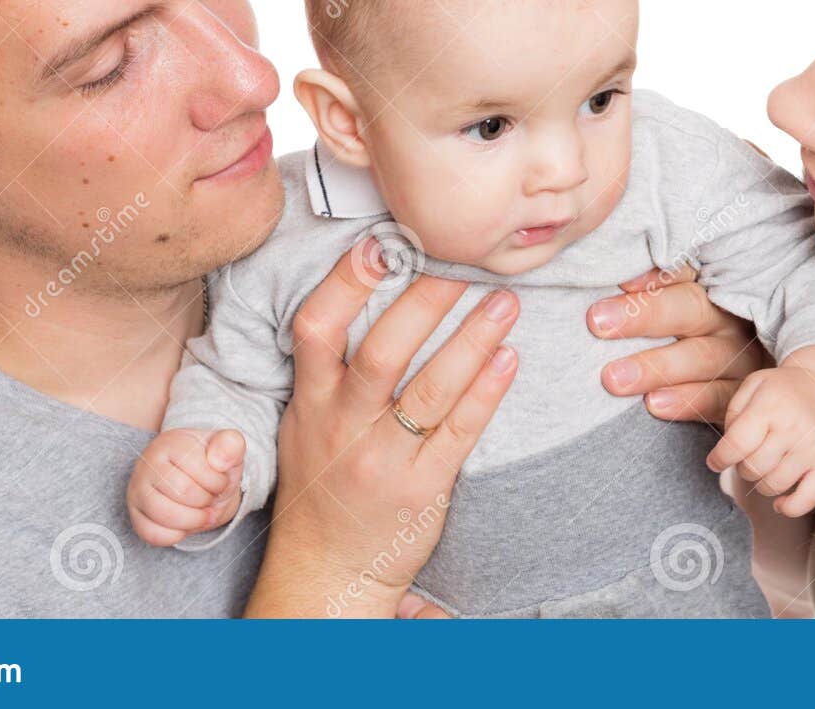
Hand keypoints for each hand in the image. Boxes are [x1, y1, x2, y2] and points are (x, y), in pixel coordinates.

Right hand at [126, 427, 244, 546]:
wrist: (199, 479)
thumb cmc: (212, 463)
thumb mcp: (227, 448)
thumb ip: (230, 445)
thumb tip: (219, 461)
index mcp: (170, 443)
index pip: (196, 467)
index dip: (218, 481)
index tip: (221, 481)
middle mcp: (147, 465)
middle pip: (182, 492)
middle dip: (207, 500)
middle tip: (211, 497)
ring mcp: (137, 491)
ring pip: (165, 515)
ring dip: (195, 520)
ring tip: (204, 513)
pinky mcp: (135, 515)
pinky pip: (153, 534)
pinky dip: (177, 535)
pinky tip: (187, 523)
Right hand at [243, 237, 518, 617]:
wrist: (325, 571)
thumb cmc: (321, 484)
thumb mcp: (304, 422)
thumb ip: (327, 367)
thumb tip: (366, 287)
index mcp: (310, 402)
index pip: (316, 330)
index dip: (345, 283)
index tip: (379, 243)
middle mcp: (342, 427)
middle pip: (383, 352)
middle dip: (425, 301)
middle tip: (462, 259)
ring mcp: (382, 460)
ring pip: (429, 390)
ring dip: (471, 340)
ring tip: (504, 301)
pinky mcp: (421, 489)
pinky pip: (459, 433)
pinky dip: (486, 392)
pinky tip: (509, 359)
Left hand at [587, 265, 769, 423]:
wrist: (746, 383)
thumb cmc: (681, 337)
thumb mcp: (672, 307)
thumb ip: (642, 293)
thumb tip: (601, 276)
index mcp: (708, 287)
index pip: (684, 272)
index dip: (654, 276)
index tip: (620, 281)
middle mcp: (726, 318)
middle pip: (690, 309)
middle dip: (643, 315)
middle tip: (597, 322)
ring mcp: (738, 356)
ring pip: (701, 357)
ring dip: (656, 367)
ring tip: (614, 378)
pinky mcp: (741, 394)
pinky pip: (716, 398)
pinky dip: (686, 401)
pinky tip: (654, 404)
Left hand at [708, 346, 814, 516]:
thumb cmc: (784, 388)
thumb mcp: (754, 385)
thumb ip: (733, 413)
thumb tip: (725, 450)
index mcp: (769, 407)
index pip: (736, 444)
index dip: (719, 458)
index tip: (714, 462)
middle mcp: (791, 429)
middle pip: (752, 468)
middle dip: (742, 467)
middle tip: (747, 456)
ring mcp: (811, 450)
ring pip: (773, 485)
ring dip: (761, 483)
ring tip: (764, 467)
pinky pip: (806, 500)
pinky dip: (789, 508)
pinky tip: (779, 502)